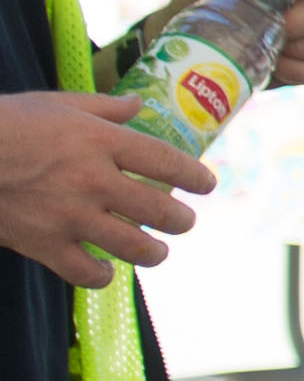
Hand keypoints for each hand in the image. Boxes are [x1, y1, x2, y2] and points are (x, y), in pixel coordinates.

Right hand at [0, 89, 212, 287]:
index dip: (196, 177)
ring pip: (135, 248)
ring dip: (154, 252)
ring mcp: (70, 216)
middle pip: (162, 211)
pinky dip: (101, 276)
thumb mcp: (57, 104)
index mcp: (102, 142)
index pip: (169, 163)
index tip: (207, 185)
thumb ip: (103, 108)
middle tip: (181, 221)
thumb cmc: (6, 124)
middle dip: (181, 220)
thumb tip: (138, 105)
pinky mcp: (43, 244)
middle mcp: (94, 181)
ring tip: (155, 250)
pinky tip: (104, 269)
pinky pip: (85, 274)